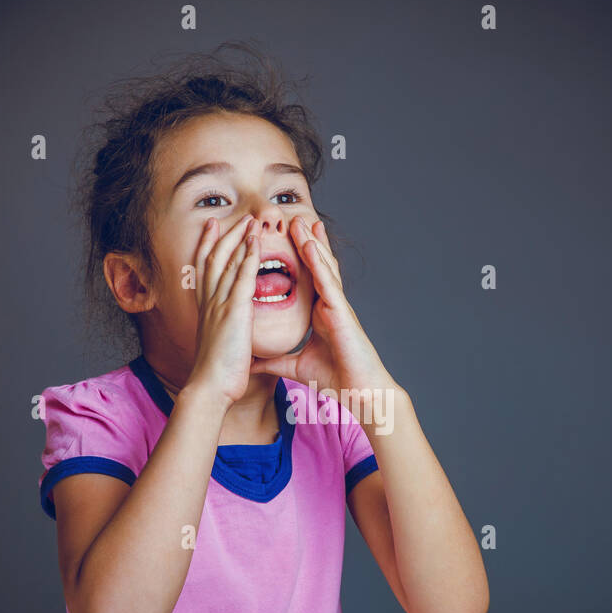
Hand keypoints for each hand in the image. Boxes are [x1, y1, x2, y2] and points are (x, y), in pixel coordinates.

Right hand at [186, 214, 259, 405]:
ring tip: (251, 220)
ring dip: (239, 238)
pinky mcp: (234, 311)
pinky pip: (242, 277)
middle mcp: (210, 302)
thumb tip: (227, 332)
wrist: (209, 387)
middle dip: (225, 234)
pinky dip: (248, 256)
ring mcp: (220, 304)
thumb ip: (222, 332)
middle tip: (236, 216)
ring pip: (227, 261)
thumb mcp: (217, 346)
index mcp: (206, 309)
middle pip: (214, 257)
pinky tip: (256, 241)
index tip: (214, 226)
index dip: (208, 245)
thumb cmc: (216, 374)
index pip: (205, 269)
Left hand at [249, 215, 395, 400]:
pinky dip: (318, 263)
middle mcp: (329, 306)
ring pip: (323, 268)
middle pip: (316, 268)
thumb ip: (274, 363)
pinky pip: (328, 282)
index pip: (306, 280)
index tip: (283, 242)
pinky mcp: (342, 312)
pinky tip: (309, 245)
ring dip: (311, 243)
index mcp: (320, 315)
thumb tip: (252, 365)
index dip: (297, 261)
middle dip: (305, 242)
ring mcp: (337, 306)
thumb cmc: (336, 379)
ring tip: (300, 220)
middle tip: (291, 218)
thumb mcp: (295, 368)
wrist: (359, 393)